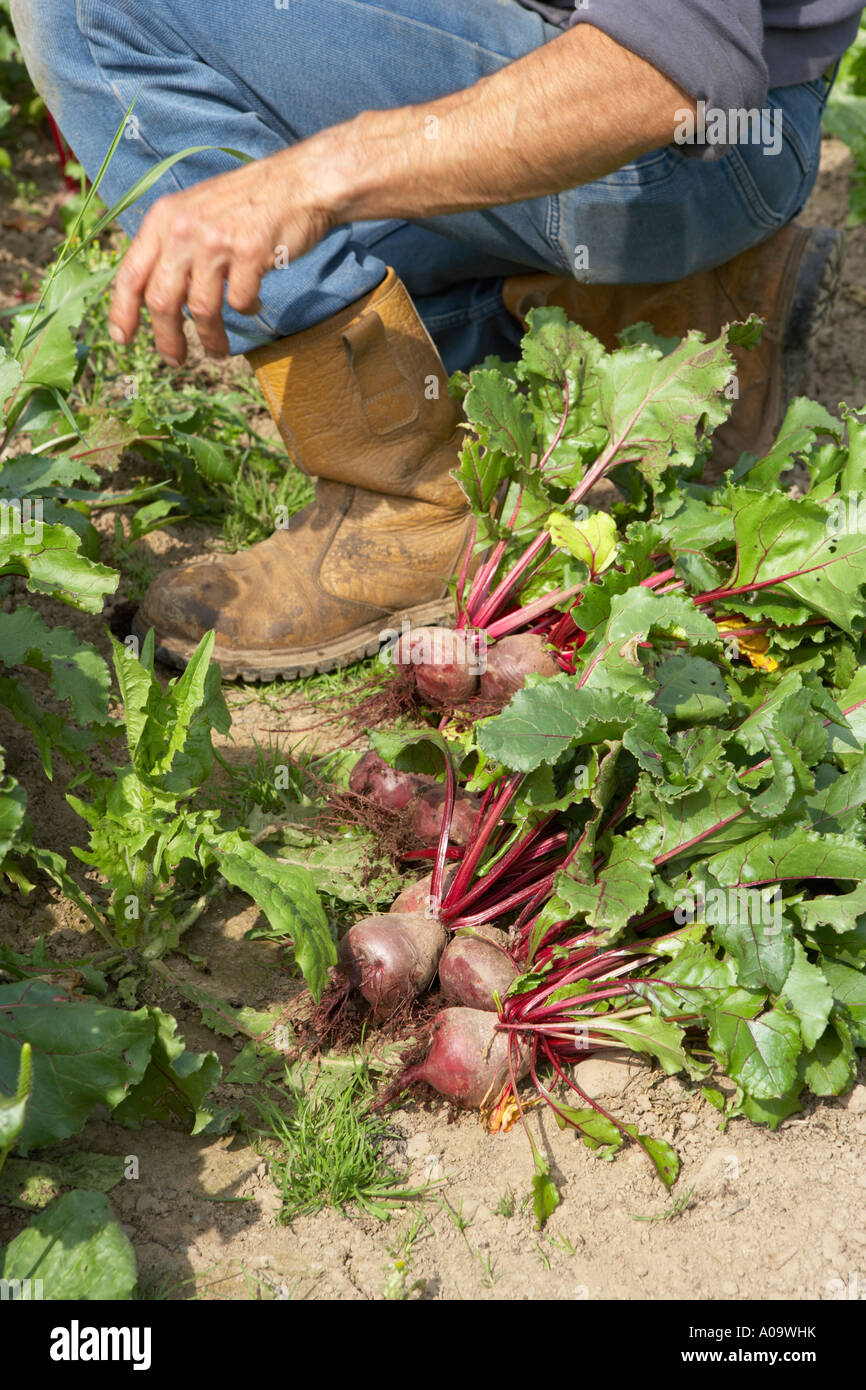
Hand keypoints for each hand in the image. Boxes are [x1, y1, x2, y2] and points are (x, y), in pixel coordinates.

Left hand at [108, 144, 333, 363]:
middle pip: (162, 300)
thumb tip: (155, 295)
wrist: (299, 184)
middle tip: (175, 360)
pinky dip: (247, 310)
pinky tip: (254, 304)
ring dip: (210, 338)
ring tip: (217, 350)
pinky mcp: (250, 252)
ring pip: (202, 309)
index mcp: (164, 219)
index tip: (124, 339)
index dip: (123, 312)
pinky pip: (240, 301)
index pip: (131, 273)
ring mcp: (217, 240)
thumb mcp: (196, 212)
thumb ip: (173, 246)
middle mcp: (184, 229)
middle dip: (167, 339)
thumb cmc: (247, 204)